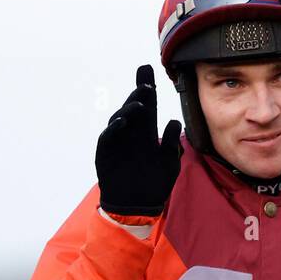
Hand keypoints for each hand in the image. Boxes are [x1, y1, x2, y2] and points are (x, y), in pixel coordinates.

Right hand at [95, 64, 182, 215]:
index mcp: (147, 132)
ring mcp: (117, 141)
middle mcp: (131, 133)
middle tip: (147, 84)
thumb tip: (174, 120)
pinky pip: (109, 137)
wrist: (137, 207)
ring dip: (129, 109)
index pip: (148, 107)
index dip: (148, 90)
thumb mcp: (169, 164)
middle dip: (139, 94)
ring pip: (121, 118)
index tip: (150, 73)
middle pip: (133, 107)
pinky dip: (114, 128)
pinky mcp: (106, 152)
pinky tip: (122, 122)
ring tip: (140, 105)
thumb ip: (171, 144)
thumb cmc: (154, 185)